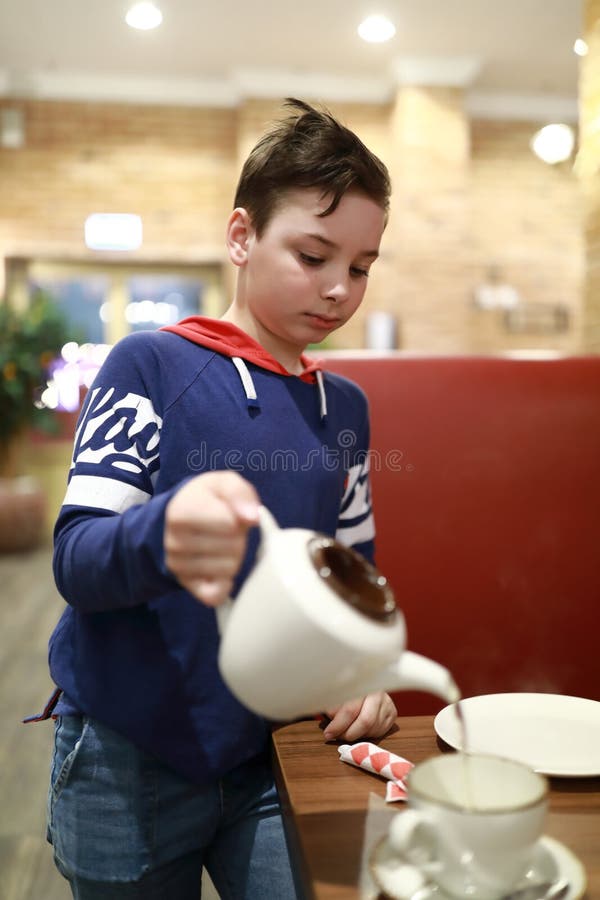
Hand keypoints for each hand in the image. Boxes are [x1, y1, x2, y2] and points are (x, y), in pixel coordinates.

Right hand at [164, 471, 259, 605]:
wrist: (184, 514)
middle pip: (232, 548)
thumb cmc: (210, 498)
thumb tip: (251, 517)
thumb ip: (239, 493)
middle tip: (227, 530)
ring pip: (229, 570)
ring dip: (234, 557)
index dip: (238, 518)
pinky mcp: (186, 585)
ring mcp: (178, 566)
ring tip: (222, 544)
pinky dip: (225, 584)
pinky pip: (215, 595)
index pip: (229, 525)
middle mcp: (174, 541)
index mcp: (180, 512)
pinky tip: (221, 569)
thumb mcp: (224, 483)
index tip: (229, 513)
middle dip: (238, 538)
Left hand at [322, 692, 396, 742]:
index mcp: (362, 685)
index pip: (350, 709)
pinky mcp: (393, 712)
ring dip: (357, 734)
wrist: (366, 686)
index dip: (338, 724)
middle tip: (337, 736)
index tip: (328, 733)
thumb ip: (333, 706)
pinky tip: (360, 728)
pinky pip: (380, 732)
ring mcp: (387, 703)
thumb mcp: (338, 695)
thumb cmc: (349, 691)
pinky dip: (367, 734)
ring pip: (372, 729)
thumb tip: (330, 719)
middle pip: (365, 722)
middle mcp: (377, 693)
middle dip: (348, 733)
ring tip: (347, 730)